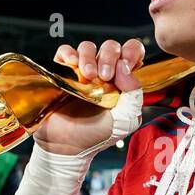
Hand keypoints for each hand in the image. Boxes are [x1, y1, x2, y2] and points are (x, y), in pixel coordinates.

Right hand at [34, 38, 144, 156]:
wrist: (66, 147)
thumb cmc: (97, 135)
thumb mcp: (125, 120)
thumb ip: (134, 95)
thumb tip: (124, 68)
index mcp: (122, 80)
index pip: (131, 52)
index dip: (131, 52)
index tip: (126, 65)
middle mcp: (103, 72)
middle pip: (110, 47)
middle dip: (109, 56)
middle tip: (104, 76)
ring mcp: (81, 71)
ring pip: (88, 47)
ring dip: (89, 57)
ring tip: (87, 76)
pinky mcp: (61, 72)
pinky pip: (64, 52)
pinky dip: (68, 53)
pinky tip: (72, 65)